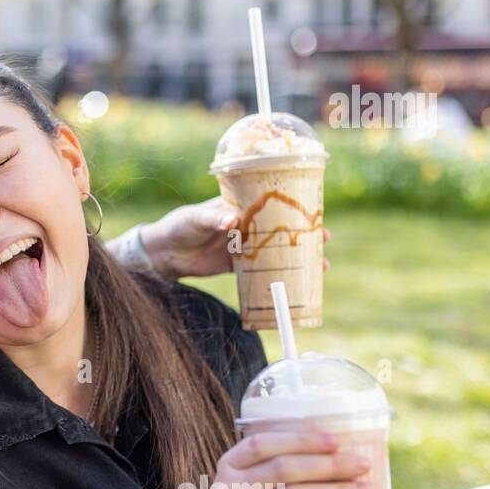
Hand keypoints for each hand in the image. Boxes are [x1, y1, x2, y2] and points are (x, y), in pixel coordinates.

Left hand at [141, 196, 330, 279]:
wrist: (164, 252)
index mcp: (240, 207)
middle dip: (305, 234)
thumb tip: (232, 220)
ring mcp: (244, 246)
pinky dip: (278, 276)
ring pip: (276, 251)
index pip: (273, 205)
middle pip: (282, 228)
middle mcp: (247, 226)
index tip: (315, 213)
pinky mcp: (237, 266)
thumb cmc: (180, 225)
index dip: (294, 208)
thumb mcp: (196, 218)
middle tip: (325, 240)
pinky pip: (262, 271)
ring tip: (320, 265)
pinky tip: (294, 283)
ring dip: (297, 257)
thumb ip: (213, 218)